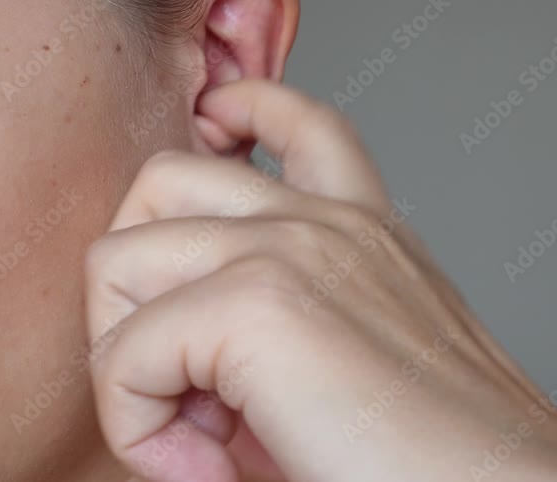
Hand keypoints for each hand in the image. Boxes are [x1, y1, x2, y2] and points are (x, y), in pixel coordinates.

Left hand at [84, 80, 556, 481]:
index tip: (211, 130)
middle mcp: (329, 222)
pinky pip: (125, 354)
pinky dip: (140, 425)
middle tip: (179, 376)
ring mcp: (292, 249)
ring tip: (192, 425)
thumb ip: (282, 328)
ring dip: (124, 356)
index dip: (233, 111)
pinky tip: (210, 465)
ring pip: (119, 257)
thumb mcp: (359, 360)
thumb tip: (186, 370)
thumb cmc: (437, 452)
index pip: (293, 121)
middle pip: (162, 178)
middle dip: (133, 280)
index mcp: (365, 231)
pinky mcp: (260, 306)